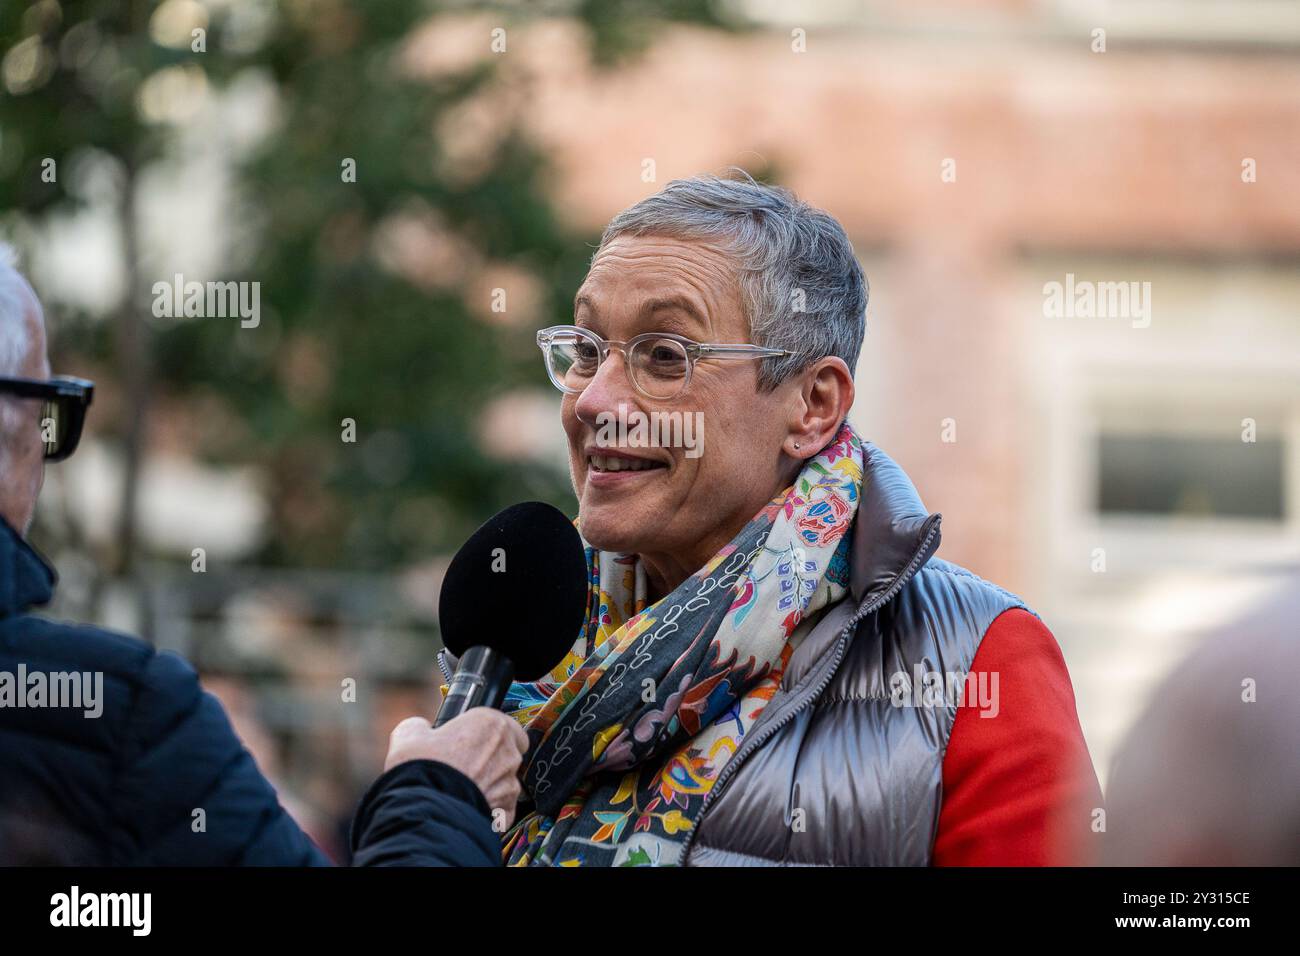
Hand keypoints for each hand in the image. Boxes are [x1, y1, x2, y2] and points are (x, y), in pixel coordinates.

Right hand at [384, 709, 529, 826]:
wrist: (425, 811)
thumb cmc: (422, 768)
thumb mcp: (410, 735)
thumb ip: (422, 727)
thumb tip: (421, 730)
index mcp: (491, 724)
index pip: (505, 725)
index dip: (489, 734)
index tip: (470, 740)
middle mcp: (508, 752)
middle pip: (506, 754)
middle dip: (489, 760)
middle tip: (461, 767)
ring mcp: (510, 784)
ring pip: (504, 783)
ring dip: (488, 786)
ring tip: (459, 792)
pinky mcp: (506, 811)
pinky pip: (501, 808)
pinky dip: (487, 809)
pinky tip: (464, 808)